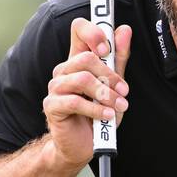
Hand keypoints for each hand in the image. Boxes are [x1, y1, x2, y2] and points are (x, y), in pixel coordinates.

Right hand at [43, 18, 132, 169]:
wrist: (84, 146)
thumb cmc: (99, 115)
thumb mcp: (115, 87)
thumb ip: (118, 59)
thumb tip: (124, 30)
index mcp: (78, 61)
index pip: (79, 30)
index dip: (93, 32)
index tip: (107, 48)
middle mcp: (65, 71)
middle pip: (85, 58)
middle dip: (110, 75)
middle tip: (124, 91)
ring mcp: (56, 87)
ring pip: (82, 79)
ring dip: (106, 94)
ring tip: (119, 107)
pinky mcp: (52, 106)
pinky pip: (75, 102)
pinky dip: (96, 109)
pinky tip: (107, 116)